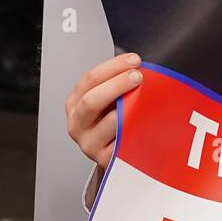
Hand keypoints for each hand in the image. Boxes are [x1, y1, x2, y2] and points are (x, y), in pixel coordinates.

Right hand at [65, 52, 143, 169]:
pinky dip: (136, 129)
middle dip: (117, 84)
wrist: (110, 152)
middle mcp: (77, 124)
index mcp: (75, 104)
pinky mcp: (105, 159)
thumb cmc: (109, 121)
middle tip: (137, 77)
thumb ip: (114, 84)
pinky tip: (146, 121)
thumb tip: (136, 67)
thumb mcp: (106, 100)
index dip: (113, 67)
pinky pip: (123, 140)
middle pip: (91, 101)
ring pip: (110, 122)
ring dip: (130, 108)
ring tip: (146, 101)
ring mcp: (90, 144)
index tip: (133, 60)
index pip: (90, 79)